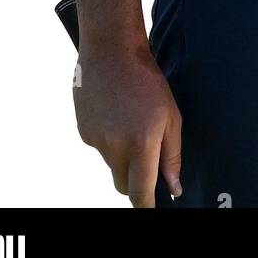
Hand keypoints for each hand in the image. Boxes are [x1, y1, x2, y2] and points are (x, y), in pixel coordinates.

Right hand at [74, 40, 182, 206]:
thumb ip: (172, 155)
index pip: (140, 192)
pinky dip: (109, 141)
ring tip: (130, 122)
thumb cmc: (147, 80)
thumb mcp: (171, 116)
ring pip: (111, 166)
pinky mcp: (83, 133)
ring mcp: (96, 141)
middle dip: (135, 180)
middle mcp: (115, 147)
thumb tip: (173, 188)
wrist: (111, 51)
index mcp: (141, 143)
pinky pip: (100, 149)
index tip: (152, 206)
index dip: (147, 204)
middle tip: (145, 155)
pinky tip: (115, 115)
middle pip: (123, 185)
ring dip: (122, 157)